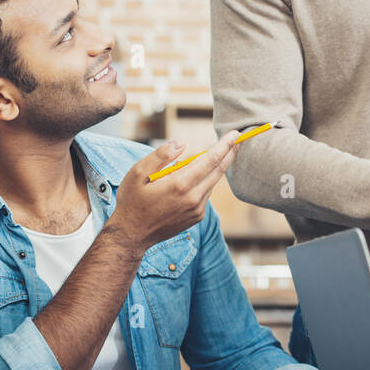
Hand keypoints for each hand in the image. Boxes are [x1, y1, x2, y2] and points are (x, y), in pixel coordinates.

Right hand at [104, 133, 238, 254]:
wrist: (132, 235)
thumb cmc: (132, 201)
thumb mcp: (138, 172)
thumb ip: (161, 155)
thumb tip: (182, 143)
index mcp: (180, 185)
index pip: (210, 160)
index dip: (224, 145)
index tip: (235, 134)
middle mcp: (193, 198)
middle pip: (218, 171)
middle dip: (229, 153)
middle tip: (237, 139)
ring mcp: (197, 210)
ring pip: (212, 182)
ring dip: (217, 167)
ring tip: (217, 153)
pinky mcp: (197, 217)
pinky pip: (206, 194)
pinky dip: (206, 181)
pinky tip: (196, 176)